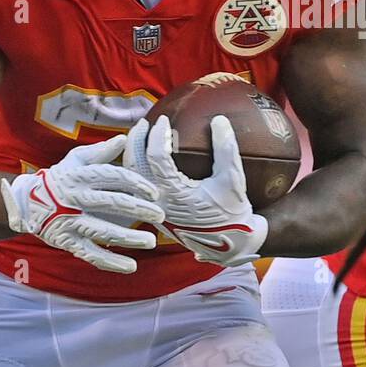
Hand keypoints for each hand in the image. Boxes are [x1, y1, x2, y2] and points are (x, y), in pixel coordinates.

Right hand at [0, 136, 162, 272]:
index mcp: (80, 176)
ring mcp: (69, 221)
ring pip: (102, 231)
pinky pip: (90, 254)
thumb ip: (101, 152)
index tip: (154, 192)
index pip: (112, 176)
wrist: (26, 202)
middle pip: (110, 203)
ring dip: (128, 238)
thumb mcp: (76, 160)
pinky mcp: (66, 241)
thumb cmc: (60, 178)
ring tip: (150, 241)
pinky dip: (110, 262)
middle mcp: (75, 198)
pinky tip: (131, 266)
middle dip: (138, 209)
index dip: (136, 183)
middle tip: (160, 215)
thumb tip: (125, 139)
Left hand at [125, 115, 266, 265]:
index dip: (157, 134)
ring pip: (132, 179)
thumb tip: (219, 119)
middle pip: (134, 166)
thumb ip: (226, 149)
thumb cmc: (232, 212)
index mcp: (174, 195)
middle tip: (144, 122)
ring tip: (140, 137)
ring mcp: (153, 211)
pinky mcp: (155, 215)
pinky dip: (137, 171)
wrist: (230, 246)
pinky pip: (137, 189)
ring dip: (133, 155)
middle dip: (136, 140)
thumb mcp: (233, 179)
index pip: (156, 157)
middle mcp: (157, 204)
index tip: (164, 120)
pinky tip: (145, 160)